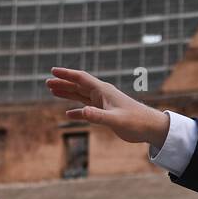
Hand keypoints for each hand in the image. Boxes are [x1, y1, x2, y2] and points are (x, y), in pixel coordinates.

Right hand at [45, 68, 169, 146]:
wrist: (151, 127)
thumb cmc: (136, 121)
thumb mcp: (115, 120)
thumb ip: (98, 116)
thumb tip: (81, 112)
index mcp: (103, 91)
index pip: (81, 78)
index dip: (67, 74)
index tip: (53, 70)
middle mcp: (102, 94)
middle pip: (78, 85)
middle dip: (63, 83)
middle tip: (47, 82)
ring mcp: (104, 103)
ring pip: (81, 96)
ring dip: (67, 93)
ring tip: (52, 91)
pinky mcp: (106, 112)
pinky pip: (88, 109)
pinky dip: (78, 111)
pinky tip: (69, 114)